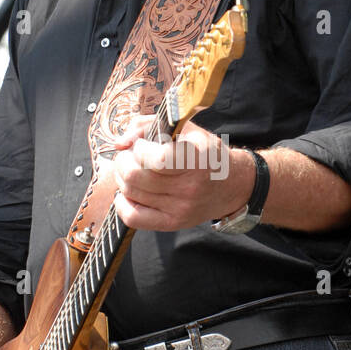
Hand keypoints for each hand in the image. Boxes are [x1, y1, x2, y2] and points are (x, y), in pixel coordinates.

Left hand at [107, 115, 253, 230]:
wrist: (231, 185)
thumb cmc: (205, 152)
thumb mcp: (186, 128)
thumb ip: (148, 125)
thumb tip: (120, 143)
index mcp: (198, 159)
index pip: (158, 159)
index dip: (140, 148)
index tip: (142, 144)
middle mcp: (190, 186)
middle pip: (135, 176)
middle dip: (124, 161)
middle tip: (129, 155)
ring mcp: (181, 208)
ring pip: (131, 193)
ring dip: (122, 177)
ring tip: (131, 169)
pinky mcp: (172, 223)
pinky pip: (133, 218)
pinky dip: (122, 203)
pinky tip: (128, 192)